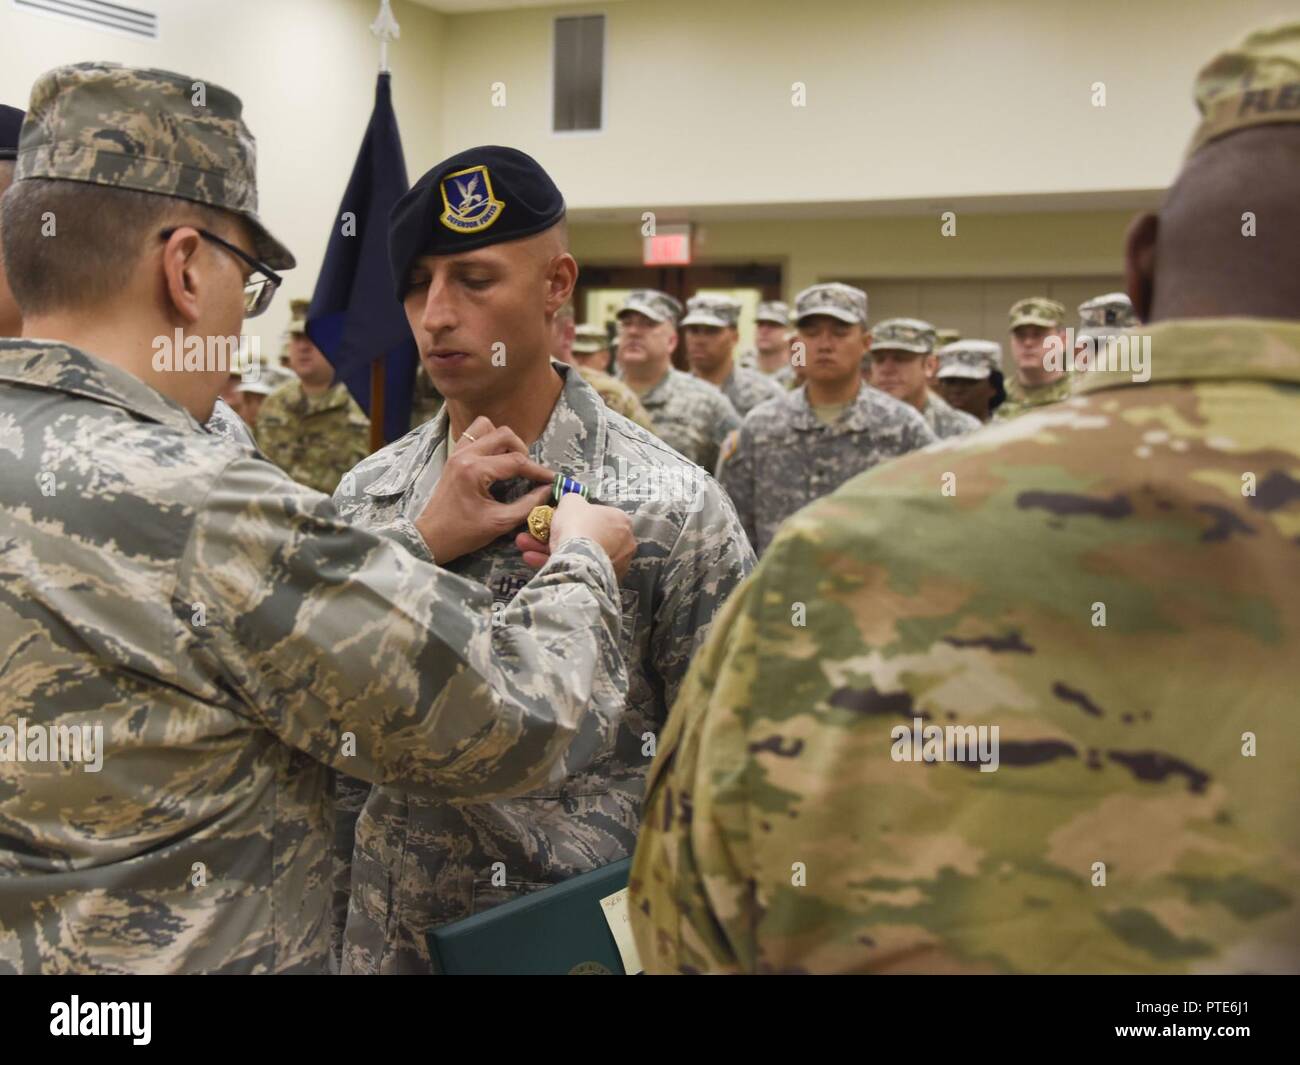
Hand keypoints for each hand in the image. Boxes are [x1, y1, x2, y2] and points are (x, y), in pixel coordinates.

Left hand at [414, 416, 555, 563]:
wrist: (431, 538)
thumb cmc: (463, 533)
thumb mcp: (500, 523)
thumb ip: (528, 505)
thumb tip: (547, 490)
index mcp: (475, 471)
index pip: (516, 461)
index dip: (538, 471)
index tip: (552, 480)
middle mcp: (465, 455)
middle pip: (504, 435)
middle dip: (522, 451)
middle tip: (528, 472)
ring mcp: (457, 453)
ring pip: (486, 427)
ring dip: (503, 440)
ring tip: (510, 461)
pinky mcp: (454, 456)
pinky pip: (473, 435)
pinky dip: (487, 441)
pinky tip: (494, 459)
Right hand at [538, 494, 633, 580]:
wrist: (577, 560)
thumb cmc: (578, 526)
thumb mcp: (571, 501)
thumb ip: (572, 500)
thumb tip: (571, 503)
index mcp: (621, 521)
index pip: (600, 516)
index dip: (577, 516)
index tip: (560, 519)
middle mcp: (624, 543)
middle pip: (588, 536)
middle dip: (561, 536)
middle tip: (541, 535)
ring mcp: (615, 564)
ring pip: (580, 554)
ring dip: (553, 550)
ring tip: (528, 548)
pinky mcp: (603, 581)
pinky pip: (578, 569)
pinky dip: (559, 564)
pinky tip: (535, 560)